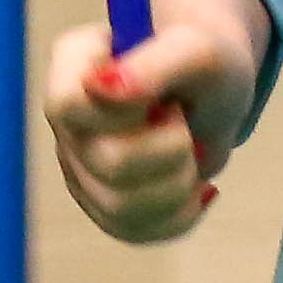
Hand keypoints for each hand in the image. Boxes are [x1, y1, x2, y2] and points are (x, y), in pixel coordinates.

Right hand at [41, 0, 270, 245]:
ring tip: (190, 152)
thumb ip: (154, 63)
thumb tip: (101, 88)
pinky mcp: (100, 204)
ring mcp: (79, 165)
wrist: (216, 96)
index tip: (166, 101)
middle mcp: (66, 118)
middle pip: (107, 162)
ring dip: (178, 183)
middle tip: (186, 123)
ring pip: (118, 207)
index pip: (68, 104)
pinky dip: (179, 213)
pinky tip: (192, 185)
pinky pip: (133, 231)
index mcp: (72, 63)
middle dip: (171, 149)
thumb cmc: (205, 63)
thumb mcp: (198, 51)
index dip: (124, 114)